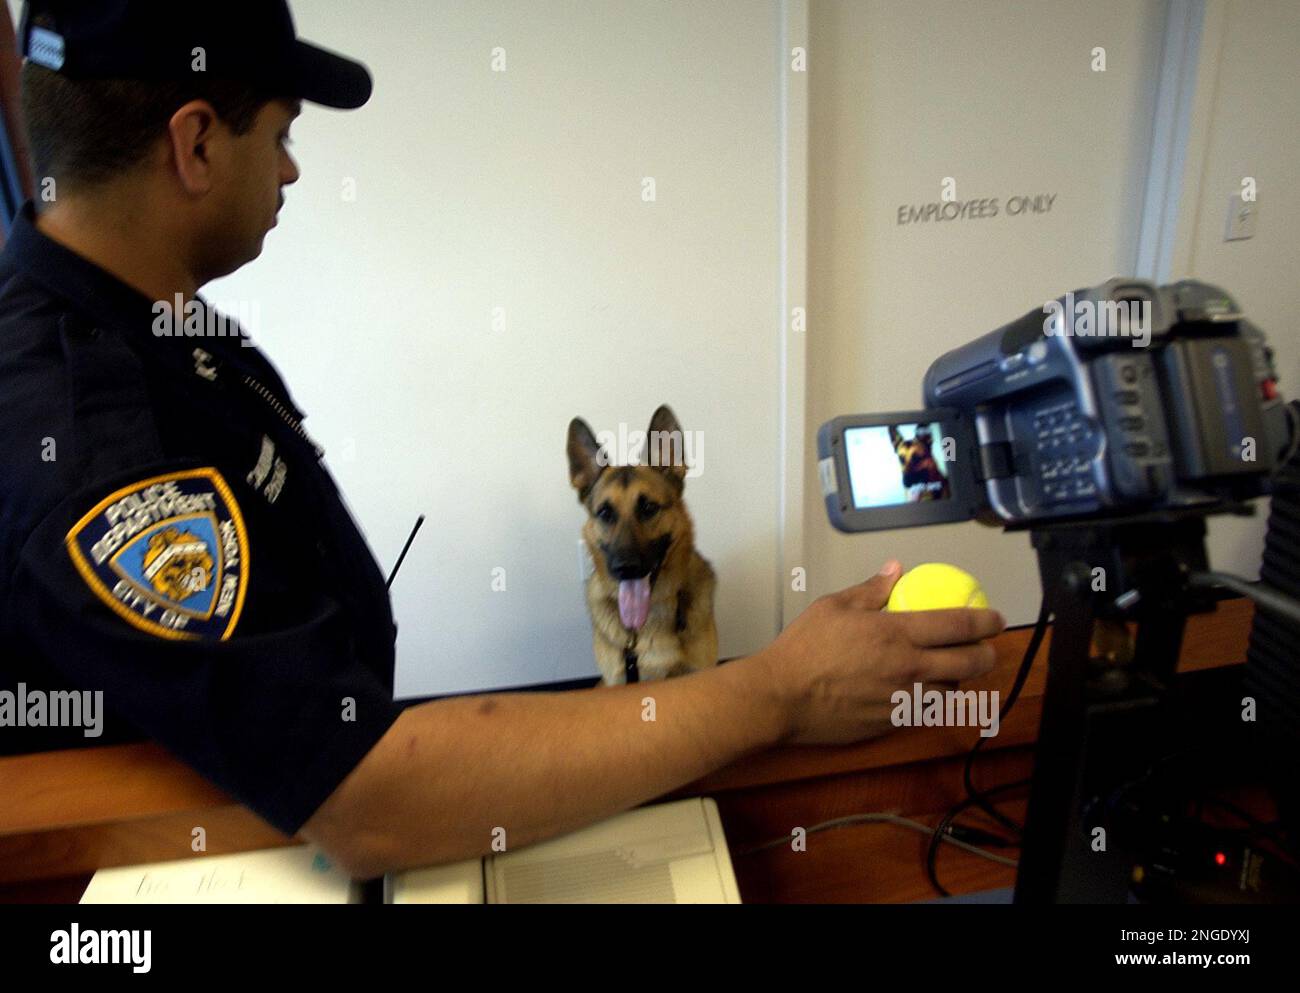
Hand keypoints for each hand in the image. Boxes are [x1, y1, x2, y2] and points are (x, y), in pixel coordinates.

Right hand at [756, 560, 1004, 745]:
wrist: (782, 697)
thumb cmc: (804, 648)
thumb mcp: (834, 606)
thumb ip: (871, 589)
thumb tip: (895, 570)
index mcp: (897, 633)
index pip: (958, 624)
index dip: (984, 621)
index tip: (995, 619)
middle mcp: (909, 668)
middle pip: (968, 663)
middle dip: (986, 655)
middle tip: (986, 648)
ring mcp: (903, 700)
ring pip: (951, 691)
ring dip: (958, 679)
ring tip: (952, 669)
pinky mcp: (892, 722)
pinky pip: (926, 712)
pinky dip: (932, 700)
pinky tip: (923, 692)